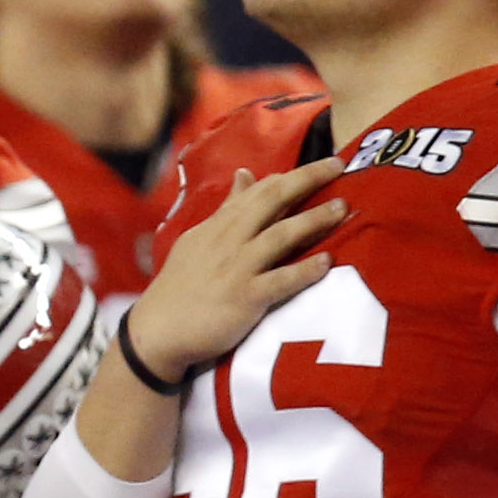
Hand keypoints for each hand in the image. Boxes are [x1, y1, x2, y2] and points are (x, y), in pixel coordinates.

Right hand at [121, 157, 341, 392]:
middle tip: (337, 166)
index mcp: (216, 227)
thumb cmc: (179, 287)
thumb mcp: (197, 240)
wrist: (156, 333)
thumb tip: (246, 174)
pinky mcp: (244, 299)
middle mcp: (227, 241)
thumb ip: (226, 209)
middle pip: (271, 202)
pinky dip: (305, 271)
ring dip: (314, 220)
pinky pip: (281, 281)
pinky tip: (327, 262)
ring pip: (280, 236)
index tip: (321, 165)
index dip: (291, 175)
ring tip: (341, 208)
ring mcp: (236, 269)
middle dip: (306, 181)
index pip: (256, 192)